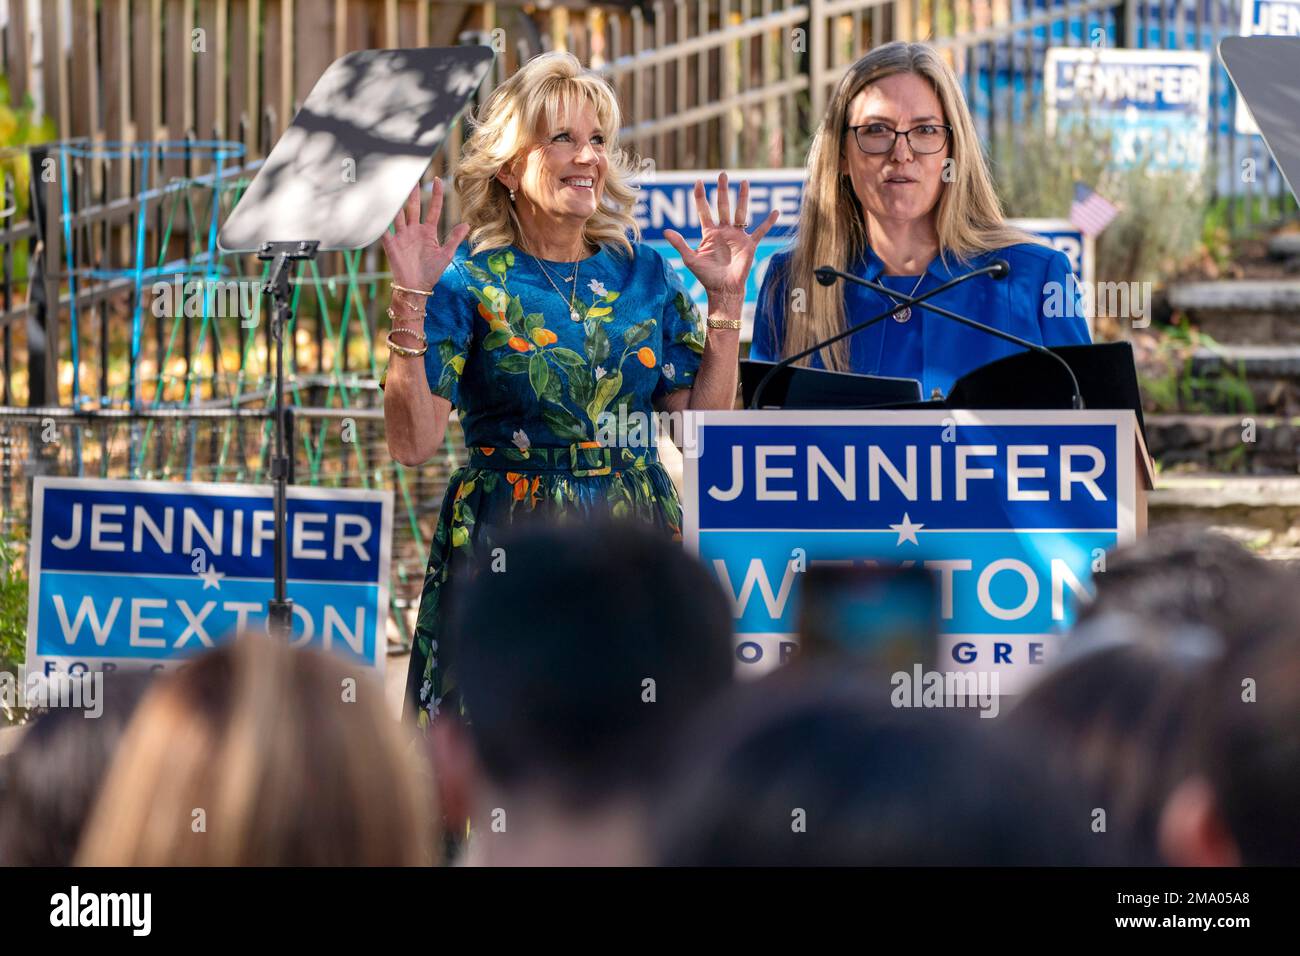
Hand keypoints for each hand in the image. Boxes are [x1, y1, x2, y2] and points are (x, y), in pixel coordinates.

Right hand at [381, 178, 469, 295]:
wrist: (416, 287)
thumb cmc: (431, 273)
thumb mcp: (446, 255)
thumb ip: (454, 239)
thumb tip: (467, 224)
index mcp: (428, 231)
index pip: (433, 209)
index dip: (436, 195)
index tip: (438, 180)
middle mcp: (414, 230)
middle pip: (413, 206)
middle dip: (413, 192)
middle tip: (412, 175)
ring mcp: (402, 235)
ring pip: (398, 214)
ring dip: (396, 201)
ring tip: (394, 186)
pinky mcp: (391, 244)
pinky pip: (384, 229)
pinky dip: (380, 220)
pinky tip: (378, 208)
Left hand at [663, 172, 778, 308]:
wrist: (723, 289)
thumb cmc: (706, 276)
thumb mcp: (690, 259)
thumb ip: (680, 244)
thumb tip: (665, 231)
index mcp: (709, 233)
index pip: (704, 210)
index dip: (700, 197)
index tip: (698, 182)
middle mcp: (724, 231)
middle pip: (723, 206)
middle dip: (723, 190)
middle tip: (722, 174)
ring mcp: (737, 236)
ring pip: (740, 212)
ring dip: (743, 198)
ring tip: (744, 182)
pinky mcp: (749, 244)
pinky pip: (761, 231)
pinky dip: (769, 222)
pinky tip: (776, 211)